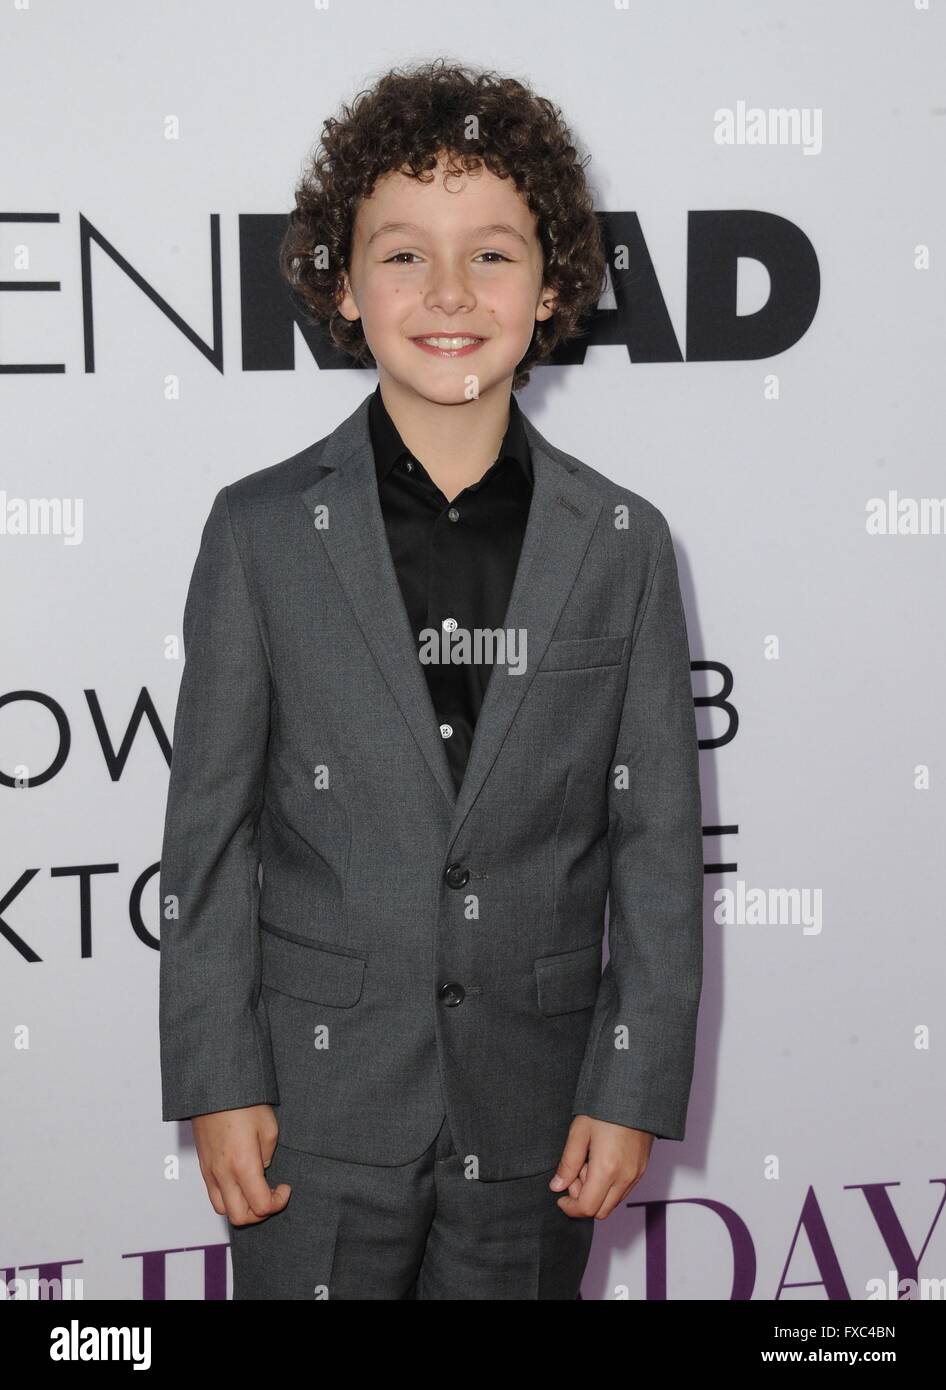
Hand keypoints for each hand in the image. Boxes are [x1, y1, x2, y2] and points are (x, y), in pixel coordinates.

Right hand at [192, 1104, 290, 1225]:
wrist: (214, 1089)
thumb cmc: (243, 1102)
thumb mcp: (268, 1127)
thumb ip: (267, 1156)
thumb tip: (261, 1169)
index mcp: (243, 1165)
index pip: (261, 1205)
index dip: (278, 1203)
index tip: (285, 1188)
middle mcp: (223, 1174)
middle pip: (240, 1217)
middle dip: (260, 1213)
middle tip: (272, 1195)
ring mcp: (210, 1171)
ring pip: (223, 1210)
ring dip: (242, 1208)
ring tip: (256, 1190)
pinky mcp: (203, 1166)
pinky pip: (214, 1194)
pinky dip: (229, 1197)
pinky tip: (241, 1181)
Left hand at [549, 1115, 653, 1218]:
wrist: (633, 1093)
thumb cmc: (604, 1108)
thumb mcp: (579, 1132)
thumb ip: (567, 1164)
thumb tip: (557, 1187)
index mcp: (607, 1169)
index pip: (587, 1207)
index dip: (570, 1208)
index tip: (560, 1198)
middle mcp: (625, 1177)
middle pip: (601, 1211)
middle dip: (583, 1200)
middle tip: (575, 1175)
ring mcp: (637, 1174)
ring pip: (613, 1202)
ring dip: (597, 1193)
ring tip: (589, 1163)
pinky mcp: (642, 1169)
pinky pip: (623, 1191)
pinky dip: (609, 1187)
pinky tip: (602, 1162)